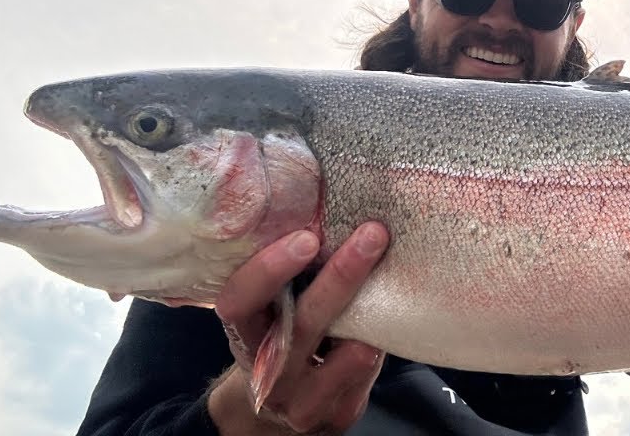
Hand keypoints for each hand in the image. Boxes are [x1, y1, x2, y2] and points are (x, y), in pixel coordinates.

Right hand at [208, 224, 389, 434]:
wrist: (281, 404)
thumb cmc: (284, 336)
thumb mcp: (273, 311)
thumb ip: (293, 277)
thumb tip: (335, 214)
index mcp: (245, 334)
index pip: (239, 304)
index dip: (268, 271)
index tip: (306, 238)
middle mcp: (268, 371)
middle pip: (304, 324)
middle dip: (342, 276)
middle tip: (372, 235)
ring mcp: (302, 400)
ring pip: (347, 356)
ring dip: (373, 315)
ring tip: (391, 274)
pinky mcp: (337, 415)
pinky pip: (367, 375)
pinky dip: (380, 343)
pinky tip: (389, 320)